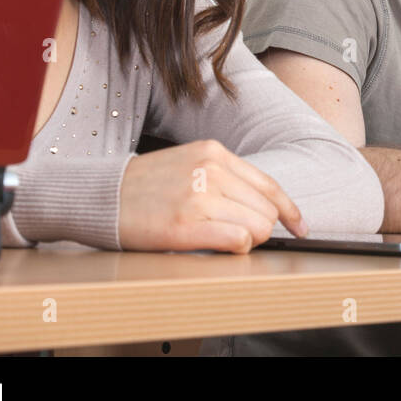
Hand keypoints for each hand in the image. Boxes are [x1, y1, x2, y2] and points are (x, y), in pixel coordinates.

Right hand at [118, 139, 306, 252]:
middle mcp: (211, 170)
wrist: (101, 196)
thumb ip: (225, 177)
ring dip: (249, 239)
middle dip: (263, 228)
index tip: (299, 227)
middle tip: (242, 237)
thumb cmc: (147, 186)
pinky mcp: (186, 224)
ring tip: (223, 239)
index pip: (269, 185)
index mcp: (214, 153)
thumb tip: (265, 206)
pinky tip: (220, 245)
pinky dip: (237, 247)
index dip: (290, 210)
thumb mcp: (190, 164)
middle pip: (267, 209)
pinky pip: (238, 240)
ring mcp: (199, 196)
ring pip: (257, 226)